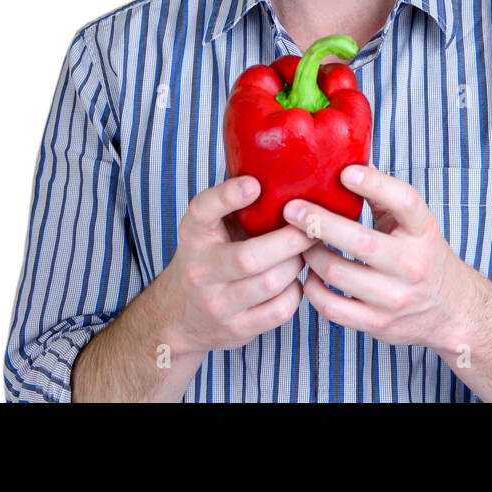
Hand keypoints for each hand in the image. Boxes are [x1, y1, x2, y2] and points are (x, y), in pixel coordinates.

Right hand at [159, 175, 320, 353]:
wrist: (178, 316)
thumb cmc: (207, 257)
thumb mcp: (207, 227)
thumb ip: (231, 201)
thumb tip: (277, 162)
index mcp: (193, 234)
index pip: (203, 211)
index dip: (228, 196)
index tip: (255, 184)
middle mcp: (200, 269)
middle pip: (251, 256)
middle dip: (291, 239)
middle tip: (313, 225)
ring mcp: (218, 304)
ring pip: (272, 282)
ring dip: (297, 264)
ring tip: (307, 251)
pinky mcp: (237, 328)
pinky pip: (280, 309)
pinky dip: (296, 291)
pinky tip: (296, 279)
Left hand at [285, 163, 471, 350]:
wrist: (452, 310)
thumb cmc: (422, 256)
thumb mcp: (414, 224)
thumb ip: (383, 195)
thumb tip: (345, 160)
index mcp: (423, 231)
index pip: (405, 202)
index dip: (375, 184)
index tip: (346, 172)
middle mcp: (412, 264)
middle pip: (360, 241)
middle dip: (318, 222)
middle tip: (291, 209)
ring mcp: (394, 298)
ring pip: (337, 272)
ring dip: (309, 254)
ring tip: (298, 242)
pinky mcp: (377, 323)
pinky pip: (331, 306)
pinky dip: (312, 288)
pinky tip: (309, 274)